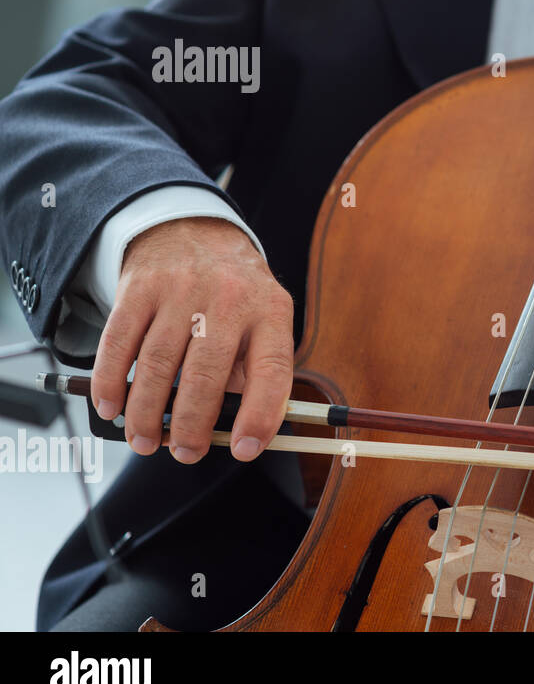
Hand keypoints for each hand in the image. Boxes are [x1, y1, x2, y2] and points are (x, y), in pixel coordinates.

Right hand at [91, 217, 293, 462]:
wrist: (193, 231)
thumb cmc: (234, 294)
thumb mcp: (263, 319)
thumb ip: (254, 370)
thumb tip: (238, 430)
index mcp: (270, 312)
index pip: (272, 370)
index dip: (260, 414)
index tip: (245, 449)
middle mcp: (229, 299)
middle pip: (206, 374)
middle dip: (191, 425)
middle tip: (185, 453)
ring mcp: (182, 291)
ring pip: (158, 364)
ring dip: (146, 413)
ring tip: (145, 441)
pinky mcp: (139, 288)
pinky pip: (119, 343)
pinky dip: (110, 382)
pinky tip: (111, 407)